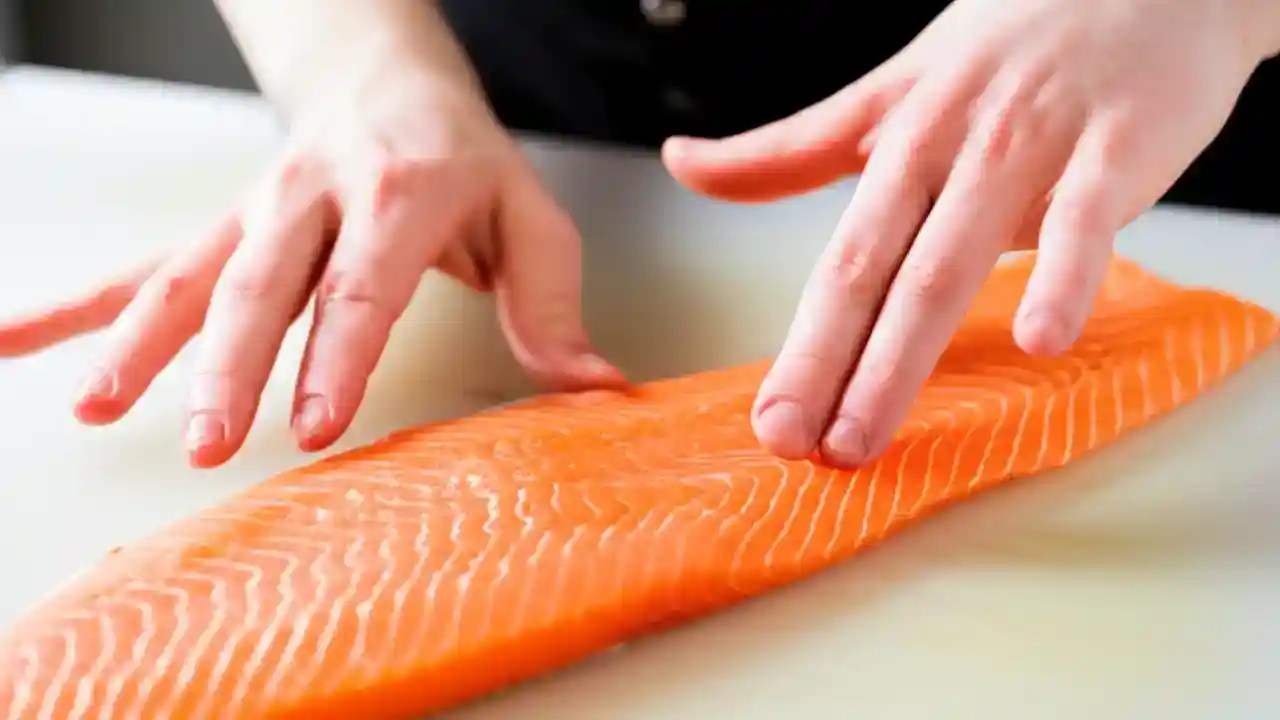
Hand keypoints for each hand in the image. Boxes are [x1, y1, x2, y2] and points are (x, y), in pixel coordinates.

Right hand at [0, 75, 623, 467]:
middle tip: (208, 441)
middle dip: (229, 367)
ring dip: (139, 342)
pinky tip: (17, 342)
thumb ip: (554, 304)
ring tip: (99, 407)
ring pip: (190, 276)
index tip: (313, 424)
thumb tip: (596, 386)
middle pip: (262, 285)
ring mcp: (258, 211)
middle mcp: (315, 198)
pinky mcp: (224, 225)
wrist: (394, 83)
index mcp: (400, 194)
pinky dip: (78, 306)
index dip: (337, 355)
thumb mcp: (532, 220)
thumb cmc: (467, 162)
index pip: (363, 283)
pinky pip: (146, 264)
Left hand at [663, 0, 1277, 465]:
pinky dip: (1063, 276)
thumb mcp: (886, 91)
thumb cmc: (1005, 48)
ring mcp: (1030, 147)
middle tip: (799, 447)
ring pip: (954, 258)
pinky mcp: (1118, 144)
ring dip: (904, 352)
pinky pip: (1085, 218)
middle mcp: (949, 148)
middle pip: (878, 271)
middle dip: (831, 366)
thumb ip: (790, 148)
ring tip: (868, 430)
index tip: (769, 425)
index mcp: (897, 143)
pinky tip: (1040, 339)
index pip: (839, 261)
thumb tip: (681, 163)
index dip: (802, 346)